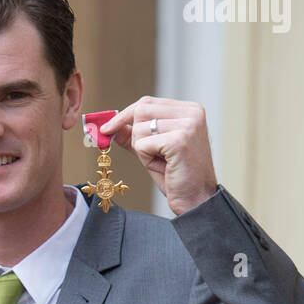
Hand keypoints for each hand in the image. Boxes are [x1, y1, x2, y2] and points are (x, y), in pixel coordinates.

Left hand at [99, 97, 218, 216]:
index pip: (147, 102)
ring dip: (142, 150)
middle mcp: (191, 113)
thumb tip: (110, 127)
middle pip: (141, 110)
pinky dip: (146, 158)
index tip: (107, 128)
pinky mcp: (179, 140)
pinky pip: (143, 144)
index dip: (124, 116)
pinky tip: (164, 166)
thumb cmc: (177, 177)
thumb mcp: (153, 151)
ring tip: (162, 162)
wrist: (196, 200)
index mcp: (189, 110)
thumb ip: (134, 136)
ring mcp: (187, 125)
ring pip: (140, 128)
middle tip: (152, 155)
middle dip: (136, 136)